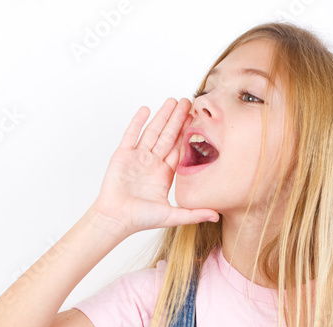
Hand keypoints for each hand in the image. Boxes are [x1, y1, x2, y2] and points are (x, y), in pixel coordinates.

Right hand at [91, 98, 219, 238]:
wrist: (116, 219)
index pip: (179, 149)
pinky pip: (131, 134)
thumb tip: (216, 216)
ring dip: (162, 116)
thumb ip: (194, 214)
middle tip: (187, 102)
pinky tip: (146, 109)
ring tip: (171, 101)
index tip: (197, 119)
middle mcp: (152, 163)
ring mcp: (137, 157)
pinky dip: (138, 122)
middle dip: (177, 119)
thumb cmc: (141, 219)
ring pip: (152, 131)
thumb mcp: (172, 216)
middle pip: (167, 136)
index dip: (187, 134)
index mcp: (164, 174)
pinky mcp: (122, 155)